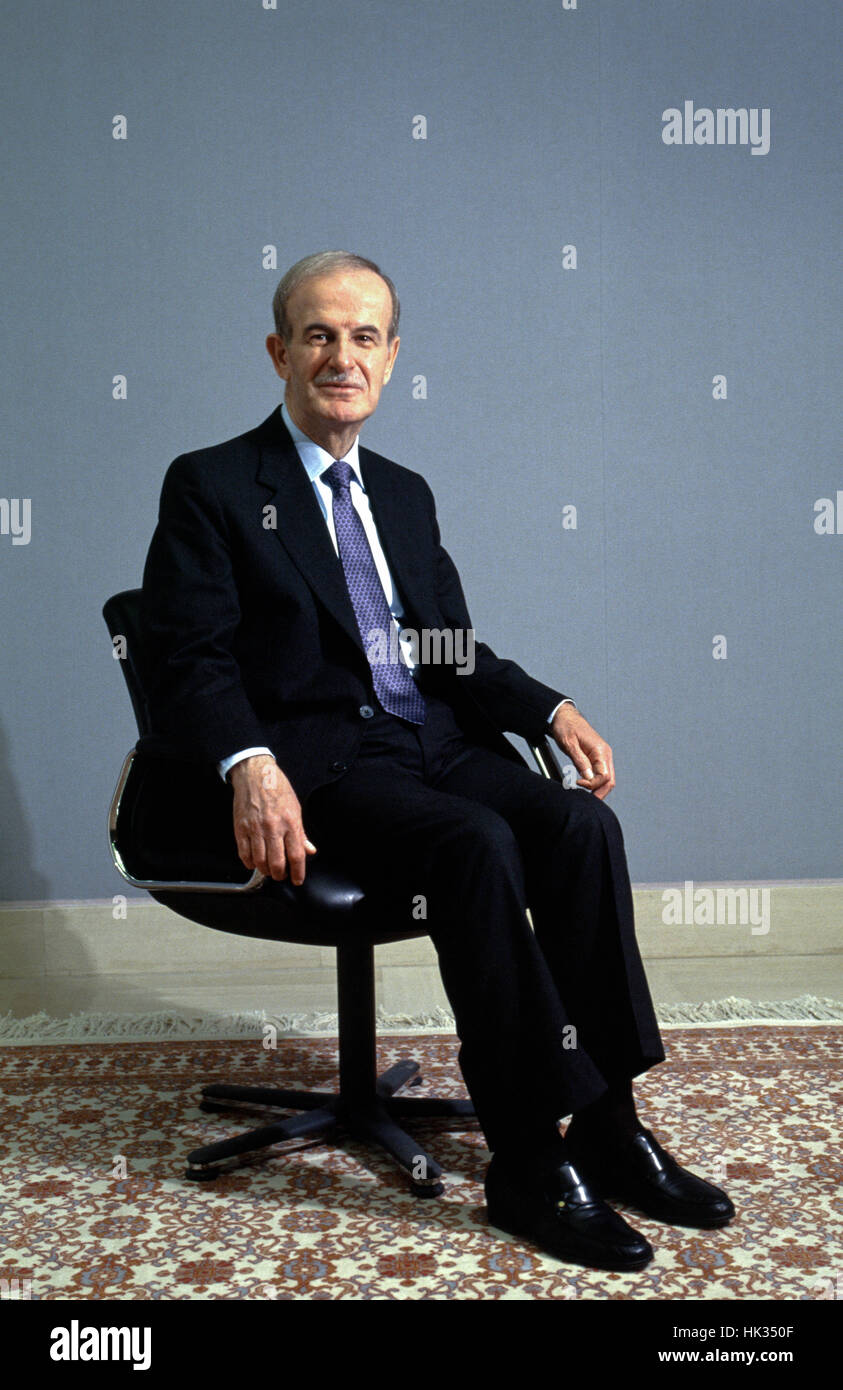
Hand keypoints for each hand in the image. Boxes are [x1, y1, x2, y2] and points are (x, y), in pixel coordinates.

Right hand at [229, 754, 316, 883]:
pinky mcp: (241, 828)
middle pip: (277, 863)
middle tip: (281, 875)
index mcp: (290, 822)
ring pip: (260, 861)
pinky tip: (254, 862)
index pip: (296, 855)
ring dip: (265, 870)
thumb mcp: (296, 808)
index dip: (298, 872)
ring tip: (269, 870)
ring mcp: (255, 829)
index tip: (298, 879)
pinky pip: (244, 853)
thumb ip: (301, 832)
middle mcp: (273, 827)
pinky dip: (249, 863)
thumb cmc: (277, 788)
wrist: (255, 774)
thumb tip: (308, 850)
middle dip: (280, 875)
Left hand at [550, 705, 615, 798]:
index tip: (576, 783)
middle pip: (610, 780)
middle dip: (600, 793)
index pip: (604, 776)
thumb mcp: (570, 744)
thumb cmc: (566, 726)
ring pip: (606, 779)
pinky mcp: (596, 757)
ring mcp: (602, 756)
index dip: (592, 785)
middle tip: (587, 802)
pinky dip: (594, 782)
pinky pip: (600, 774)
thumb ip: (580, 761)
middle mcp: (604, 754)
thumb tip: (588, 778)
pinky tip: (584, 786)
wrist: (563, 716)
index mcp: (600, 750)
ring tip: (584, 795)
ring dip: (597, 789)